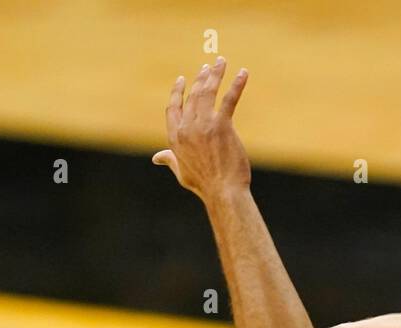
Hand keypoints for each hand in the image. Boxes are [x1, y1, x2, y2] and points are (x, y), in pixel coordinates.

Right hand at [151, 57, 250, 200]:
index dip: (177, 92)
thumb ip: (170, 159)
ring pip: (207, 92)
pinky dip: (237, 84)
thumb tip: (156, 157)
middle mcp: (186, 127)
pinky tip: (243, 73)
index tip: (182, 80)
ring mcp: (203, 125)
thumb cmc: (203, 185)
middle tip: (207, 67)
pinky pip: (229, 99)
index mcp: (175, 137)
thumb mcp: (181, 172)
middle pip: (192, 95)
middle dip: (199, 78)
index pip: (173, 107)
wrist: (222, 192)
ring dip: (214, 74)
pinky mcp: (222, 125)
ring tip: (220, 62)